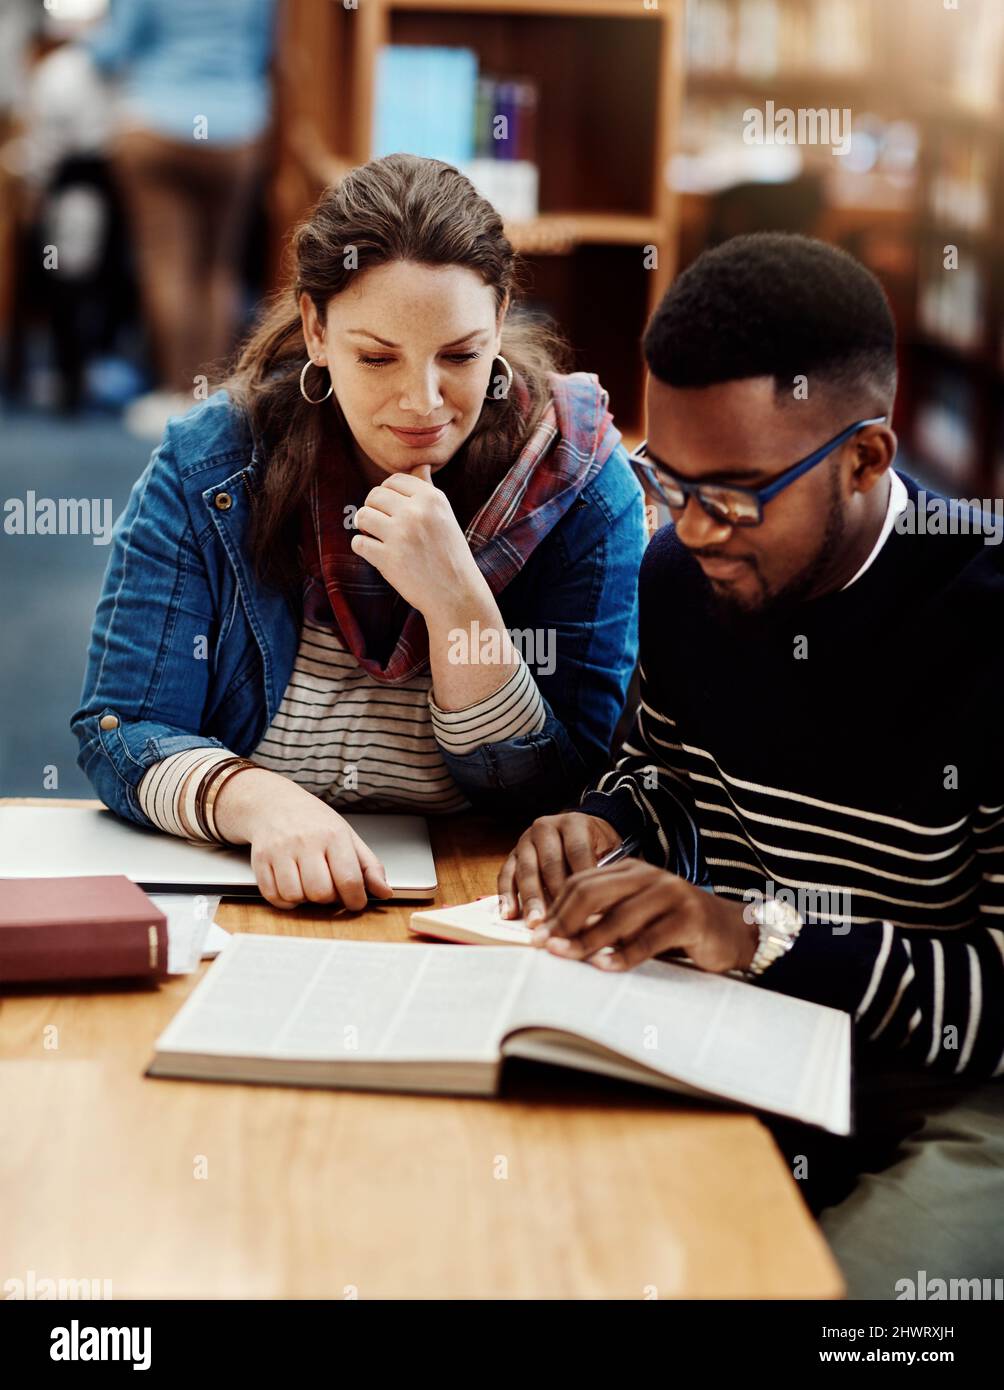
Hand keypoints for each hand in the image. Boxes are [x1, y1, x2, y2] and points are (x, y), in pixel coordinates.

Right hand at [213, 768, 393, 909]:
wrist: (274, 803)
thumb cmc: (314, 821)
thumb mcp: (347, 836)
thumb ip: (369, 866)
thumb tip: (385, 892)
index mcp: (333, 835)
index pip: (349, 879)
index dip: (356, 900)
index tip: (356, 902)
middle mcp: (306, 842)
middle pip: (321, 892)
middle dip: (329, 899)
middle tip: (329, 888)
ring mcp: (280, 851)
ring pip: (295, 896)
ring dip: (306, 899)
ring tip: (309, 884)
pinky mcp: (260, 860)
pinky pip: (273, 896)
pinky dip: (285, 900)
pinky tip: (292, 886)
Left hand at [350, 464, 485, 618]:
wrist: (456, 593)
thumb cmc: (449, 553)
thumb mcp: (444, 516)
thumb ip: (427, 490)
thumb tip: (421, 464)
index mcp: (432, 498)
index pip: (394, 480)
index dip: (387, 494)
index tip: (390, 508)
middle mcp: (416, 512)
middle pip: (374, 495)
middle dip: (373, 508)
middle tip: (380, 523)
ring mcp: (400, 535)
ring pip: (362, 516)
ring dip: (364, 526)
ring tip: (375, 535)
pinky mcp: (387, 558)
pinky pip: (358, 543)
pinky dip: (363, 548)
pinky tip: (375, 553)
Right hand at [496, 812, 622, 924]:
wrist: (580, 832)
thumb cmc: (597, 847)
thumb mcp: (609, 850)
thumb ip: (603, 872)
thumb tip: (599, 907)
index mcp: (573, 823)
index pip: (577, 851)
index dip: (582, 879)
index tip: (588, 907)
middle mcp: (545, 827)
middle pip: (549, 862)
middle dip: (554, 893)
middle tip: (560, 920)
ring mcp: (525, 840)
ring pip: (526, 870)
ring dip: (530, 899)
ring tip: (536, 923)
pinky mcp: (512, 855)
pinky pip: (506, 875)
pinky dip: (506, 896)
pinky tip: (509, 914)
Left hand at [537, 859, 756, 973]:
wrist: (732, 930)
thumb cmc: (675, 926)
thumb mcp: (638, 914)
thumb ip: (606, 917)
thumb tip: (558, 937)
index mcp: (631, 870)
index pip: (582, 882)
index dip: (556, 908)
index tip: (537, 933)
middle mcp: (648, 876)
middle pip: (594, 893)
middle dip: (565, 921)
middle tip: (545, 945)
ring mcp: (670, 894)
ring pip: (618, 917)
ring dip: (587, 940)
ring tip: (566, 957)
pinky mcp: (688, 918)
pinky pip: (648, 939)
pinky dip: (623, 955)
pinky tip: (605, 967)